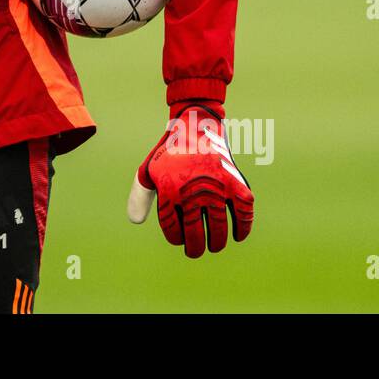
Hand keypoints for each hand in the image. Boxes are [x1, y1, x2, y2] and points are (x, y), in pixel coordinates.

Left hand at [127, 101, 253, 257]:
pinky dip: (243, 228)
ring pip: (218, 228)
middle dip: (195, 248)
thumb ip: (141, 195)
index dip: (177, 239)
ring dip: (217, 242)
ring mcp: (216, 189)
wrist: (195, 127)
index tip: (180, 240)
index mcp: (169, 192)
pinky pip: (243, 213)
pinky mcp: (235, 184)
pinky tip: (238, 235)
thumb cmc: (170, 153)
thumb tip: (136, 221)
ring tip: (215, 246)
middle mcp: (191, 193)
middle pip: (195, 234)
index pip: (173, 230)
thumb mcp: (149, 170)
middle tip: (195, 252)